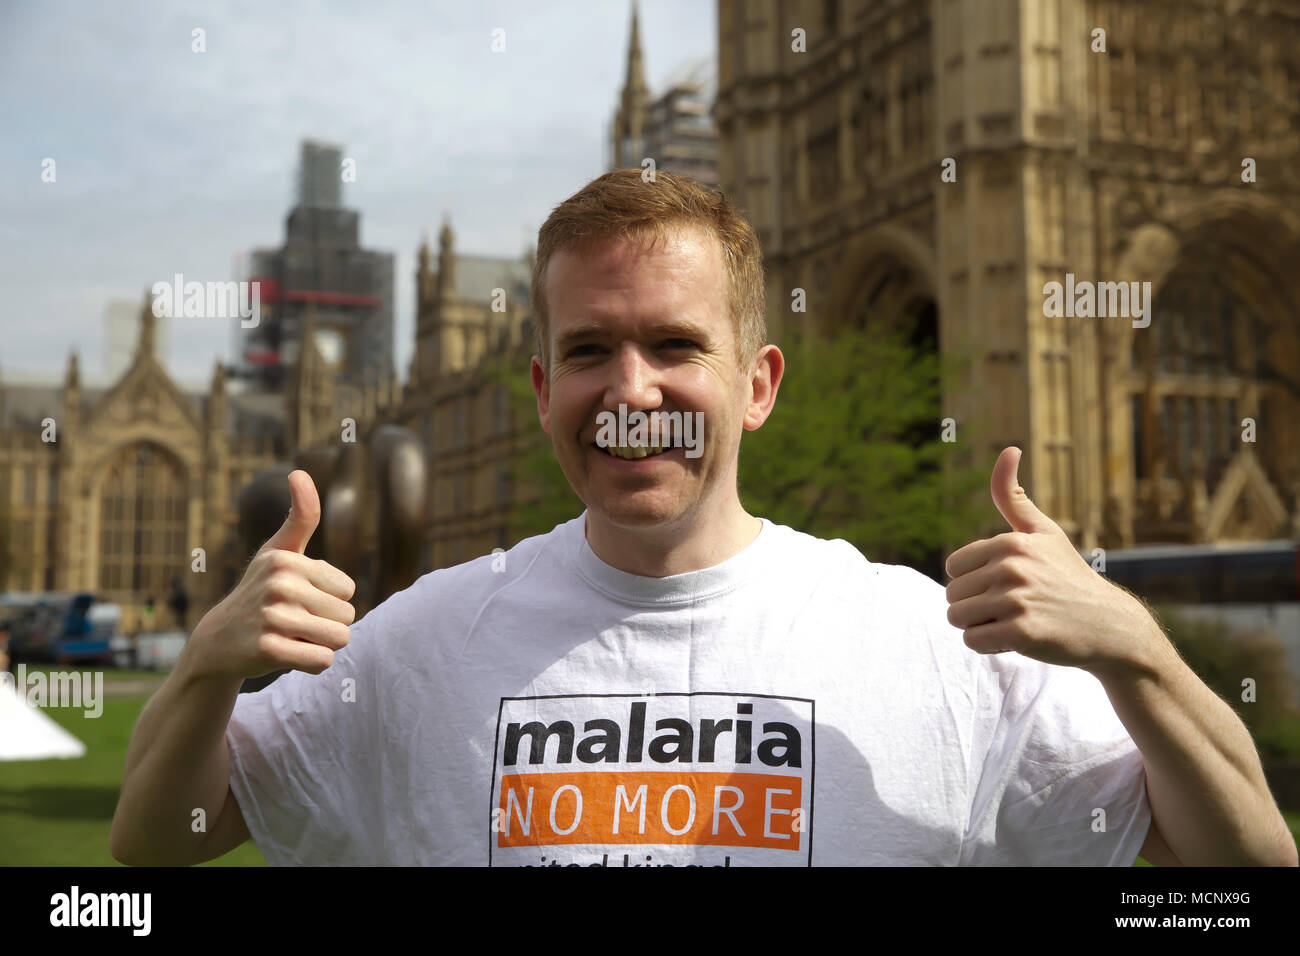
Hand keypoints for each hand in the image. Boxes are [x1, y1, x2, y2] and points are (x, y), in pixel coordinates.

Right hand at [185, 470, 356, 680]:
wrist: (218, 641)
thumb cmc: (260, 591)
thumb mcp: (278, 552)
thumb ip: (300, 516)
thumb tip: (300, 471)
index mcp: (286, 560)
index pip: (348, 590)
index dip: (330, 600)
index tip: (298, 599)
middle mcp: (278, 585)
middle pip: (347, 616)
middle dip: (326, 625)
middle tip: (292, 622)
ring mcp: (272, 618)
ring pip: (339, 639)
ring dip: (322, 645)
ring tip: (291, 637)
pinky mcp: (268, 650)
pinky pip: (323, 661)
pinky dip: (313, 663)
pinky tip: (287, 654)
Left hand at [943, 447, 1161, 674]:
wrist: (1109, 625)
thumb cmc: (1068, 576)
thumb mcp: (1044, 532)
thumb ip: (1014, 497)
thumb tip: (1008, 449)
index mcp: (1010, 543)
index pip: (953, 568)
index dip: (974, 582)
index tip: (1005, 585)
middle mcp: (1011, 568)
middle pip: (952, 595)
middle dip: (975, 607)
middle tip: (1013, 608)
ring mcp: (1016, 600)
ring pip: (957, 619)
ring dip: (979, 627)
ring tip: (1013, 622)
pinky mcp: (1021, 633)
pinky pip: (972, 641)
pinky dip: (989, 645)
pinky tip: (1018, 639)